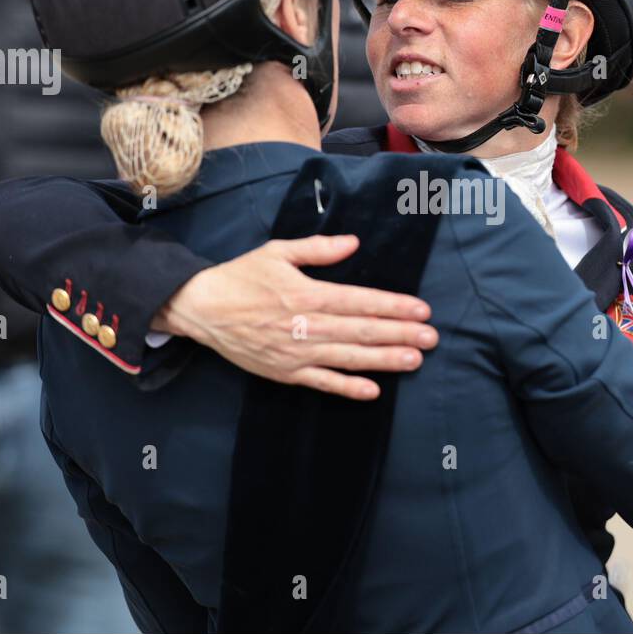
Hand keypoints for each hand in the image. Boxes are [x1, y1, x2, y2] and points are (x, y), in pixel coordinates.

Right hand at [153, 234, 438, 400]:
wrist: (201, 308)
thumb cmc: (241, 277)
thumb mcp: (278, 252)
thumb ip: (318, 249)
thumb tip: (353, 243)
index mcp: (306, 293)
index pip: (359, 301)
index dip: (393, 306)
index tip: (421, 310)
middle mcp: (305, 325)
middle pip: (361, 331)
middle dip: (399, 334)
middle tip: (431, 338)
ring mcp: (295, 352)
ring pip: (348, 358)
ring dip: (383, 360)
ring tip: (414, 360)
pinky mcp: (285, 372)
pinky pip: (321, 382)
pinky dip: (347, 388)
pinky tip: (372, 390)